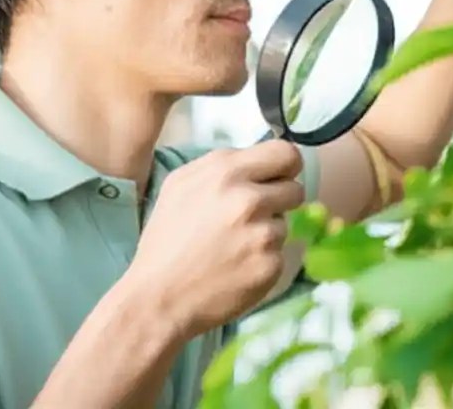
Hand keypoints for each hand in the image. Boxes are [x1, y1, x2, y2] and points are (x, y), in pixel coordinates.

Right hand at [126, 140, 304, 337]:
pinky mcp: (272, 265)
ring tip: (232, 248)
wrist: (157, 300)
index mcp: (226, 173)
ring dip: (266, 233)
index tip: (278, 178)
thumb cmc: (166, 242)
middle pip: (295, 189)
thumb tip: (260, 160)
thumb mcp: (180, 186)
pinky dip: (262, 260)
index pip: (287, 153)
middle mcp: (249, 199)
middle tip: (253, 217)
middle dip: (280, 200)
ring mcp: (264, 234)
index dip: (286, 166)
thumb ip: (223, 166)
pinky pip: (279, 254)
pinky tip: (236, 268)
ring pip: (284, 224)